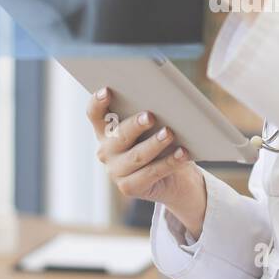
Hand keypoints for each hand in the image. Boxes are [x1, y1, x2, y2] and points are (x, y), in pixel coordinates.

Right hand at [86, 86, 206, 236]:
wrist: (174, 178)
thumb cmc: (161, 144)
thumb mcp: (152, 128)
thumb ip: (149, 115)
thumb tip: (164, 100)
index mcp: (106, 131)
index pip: (95, 115)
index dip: (98, 103)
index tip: (107, 90)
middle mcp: (106, 151)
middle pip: (118, 135)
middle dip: (135, 125)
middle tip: (151, 116)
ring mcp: (115, 171)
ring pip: (136, 156)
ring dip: (154, 144)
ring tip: (169, 133)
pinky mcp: (129, 187)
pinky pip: (152, 173)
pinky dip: (169, 162)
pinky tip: (182, 152)